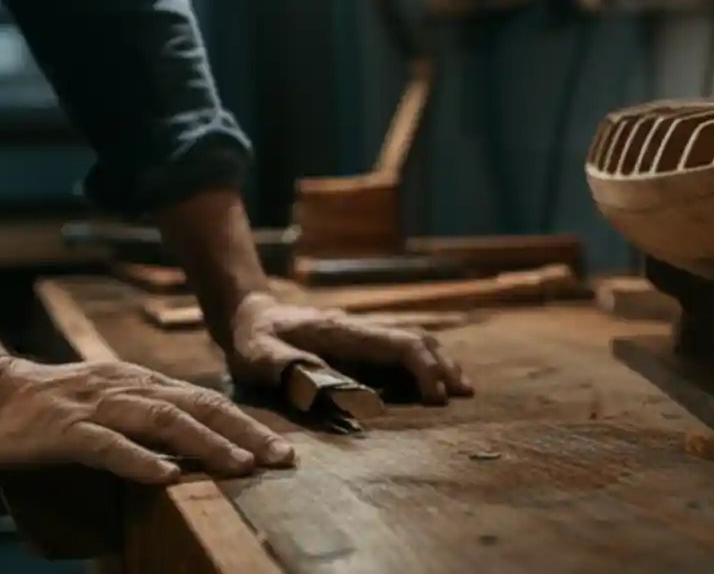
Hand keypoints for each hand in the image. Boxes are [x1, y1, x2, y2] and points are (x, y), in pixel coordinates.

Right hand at [0, 356, 295, 483]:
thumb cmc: (51, 404)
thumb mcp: (109, 401)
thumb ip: (146, 416)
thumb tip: (192, 446)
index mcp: (141, 382)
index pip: (205, 401)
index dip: (244, 423)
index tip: (280, 447)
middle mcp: (127, 388)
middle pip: (196, 406)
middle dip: (242, 432)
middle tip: (279, 457)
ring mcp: (97, 406)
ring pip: (162, 421)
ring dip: (205, 444)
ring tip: (240, 465)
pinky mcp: (66, 429)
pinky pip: (108, 445)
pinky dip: (140, 459)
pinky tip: (167, 475)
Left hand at [226, 293, 473, 404]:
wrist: (249, 315)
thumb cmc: (254, 340)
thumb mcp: (259, 356)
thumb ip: (287, 368)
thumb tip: (328, 385)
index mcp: (342, 332)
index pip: (397, 344)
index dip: (422, 369)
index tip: (435, 398)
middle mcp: (358, 328)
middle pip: (414, 338)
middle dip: (442, 365)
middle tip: (464, 393)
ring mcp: (360, 332)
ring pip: (411, 339)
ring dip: (438, 360)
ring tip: (461, 386)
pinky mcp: (358, 341)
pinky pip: (399, 347)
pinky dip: (423, 361)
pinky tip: (433, 379)